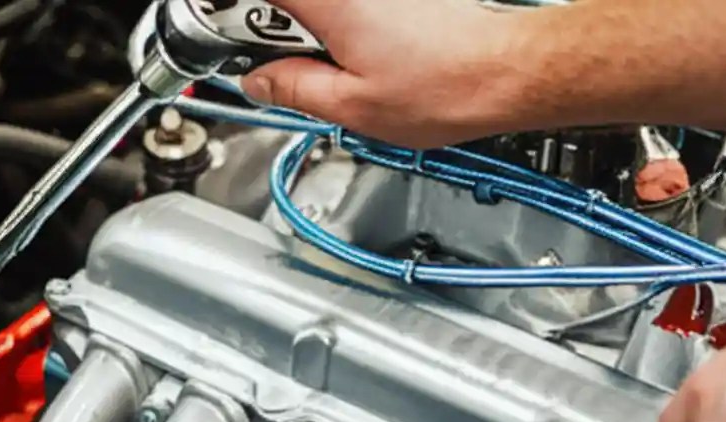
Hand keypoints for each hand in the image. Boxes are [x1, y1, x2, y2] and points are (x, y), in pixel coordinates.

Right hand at [242, 0, 533, 147]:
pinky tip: (354, 54)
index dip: (222, 11)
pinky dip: (334, 24)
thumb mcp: (350, 107)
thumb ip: (291, 89)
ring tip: (323, 64)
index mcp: (324, 0)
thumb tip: (260, 82)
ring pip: (310, 5)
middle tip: (275, 66)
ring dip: (300, 27)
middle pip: (278, 0)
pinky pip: (343, 6)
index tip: (218, 35)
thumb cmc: (446, 86)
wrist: (507, 70)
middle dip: (264, 25)